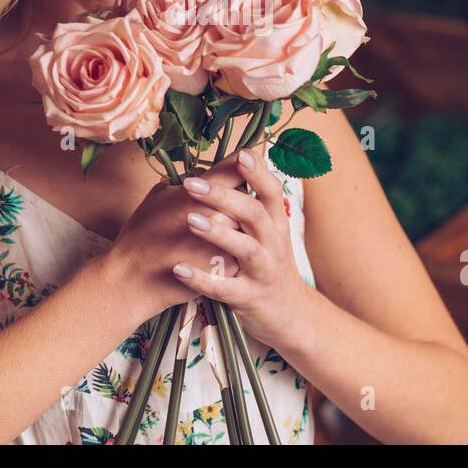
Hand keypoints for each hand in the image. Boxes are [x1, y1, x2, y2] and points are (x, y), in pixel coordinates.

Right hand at [107, 172, 243, 318]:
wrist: (133, 280)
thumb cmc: (140, 234)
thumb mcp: (157, 196)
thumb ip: (185, 180)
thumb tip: (205, 173)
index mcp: (202, 192)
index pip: (238, 166)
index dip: (243, 162)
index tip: (243, 165)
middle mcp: (220, 214)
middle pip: (246, 196)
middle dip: (238, 199)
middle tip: (224, 206)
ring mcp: (228, 242)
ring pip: (247, 225)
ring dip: (238, 225)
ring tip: (220, 233)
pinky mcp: (230, 268)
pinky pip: (241, 251)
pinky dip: (232, 251)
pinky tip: (213, 254)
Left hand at [172, 148, 312, 347]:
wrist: (289, 313)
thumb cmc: (267, 262)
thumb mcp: (268, 231)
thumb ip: (249, 202)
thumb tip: (230, 161)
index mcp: (275, 222)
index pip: (271, 190)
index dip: (258, 172)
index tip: (241, 154)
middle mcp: (273, 243)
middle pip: (254, 213)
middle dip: (224, 196)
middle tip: (190, 183)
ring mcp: (263, 271)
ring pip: (245, 249)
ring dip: (217, 233)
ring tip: (189, 220)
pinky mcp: (250, 298)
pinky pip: (226, 288)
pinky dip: (202, 279)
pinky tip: (178, 269)